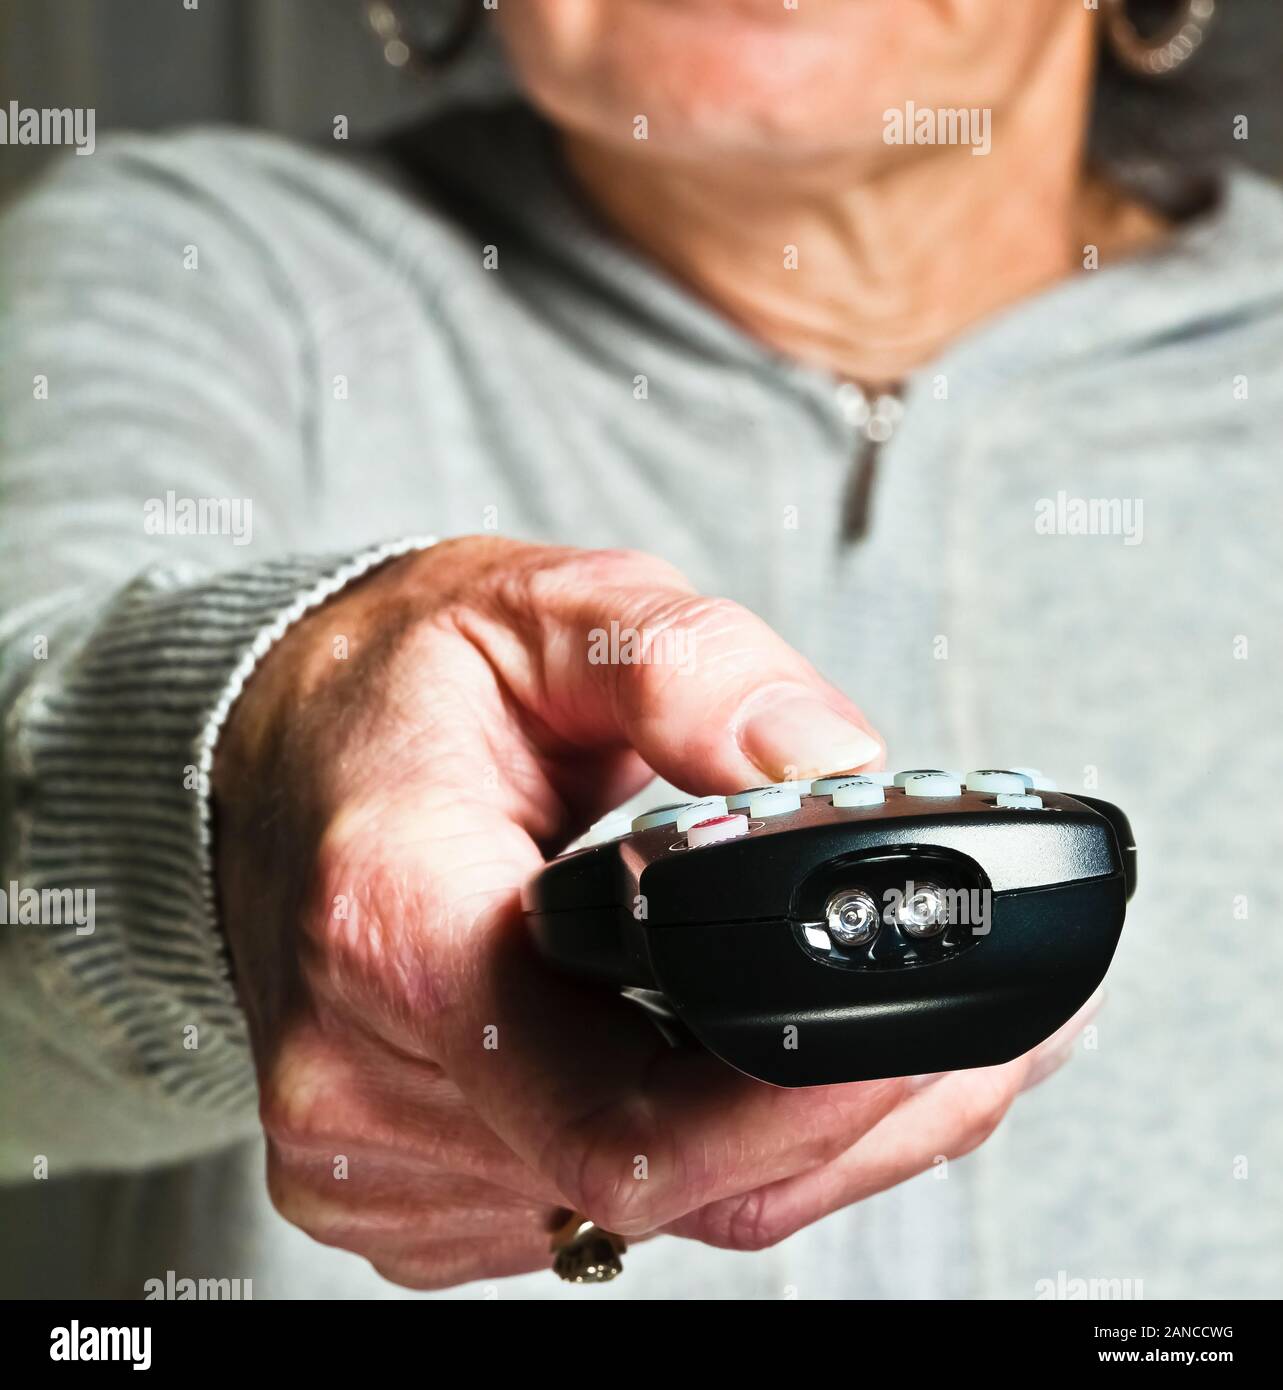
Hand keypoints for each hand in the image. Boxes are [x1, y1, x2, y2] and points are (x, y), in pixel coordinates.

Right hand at [213, 536, 1085, 1287]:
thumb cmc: (389, 689)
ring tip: (921, 1033)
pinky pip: (614, 1208)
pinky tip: (781, 1066)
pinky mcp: (414, 1190)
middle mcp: (370, 1081)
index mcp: (392, 926)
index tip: (943, 1036)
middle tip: (1011, 1030)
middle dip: (866, 1114)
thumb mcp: (541, 610)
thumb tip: (833, 764)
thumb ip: (689, 666)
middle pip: (676, 1185)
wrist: (272, 763)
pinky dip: (725, 1149)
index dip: (802, 1104)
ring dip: (813, 1138)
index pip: (617, 1114)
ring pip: (664, 1215)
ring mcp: (387, 1158)